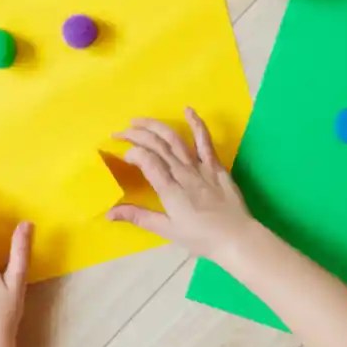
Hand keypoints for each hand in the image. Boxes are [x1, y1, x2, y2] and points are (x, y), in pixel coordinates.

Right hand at [107, 107, 256, 263]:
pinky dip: (196, 123)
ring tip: (139, 120)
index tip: (124, 155)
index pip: (146, 160)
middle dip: (135, 135)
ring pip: (174, 138)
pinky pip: (205, 140)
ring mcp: (200, 166)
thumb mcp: (167, 230)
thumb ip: (139, 217)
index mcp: (169, 189)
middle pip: (156, 145)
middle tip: (119, 132)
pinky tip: (188, 110)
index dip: (131, 152)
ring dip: (155, 126)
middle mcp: (183, 172)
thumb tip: (109, 213)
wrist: (237, 237)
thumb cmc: (201, 237)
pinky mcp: (215, 164)